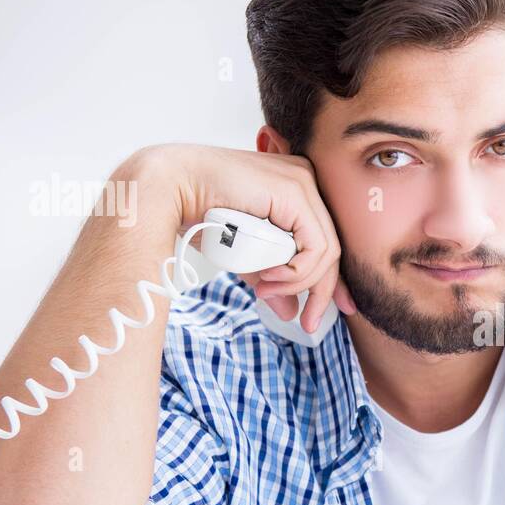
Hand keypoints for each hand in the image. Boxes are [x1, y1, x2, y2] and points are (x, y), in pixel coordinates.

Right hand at [145, 143, 355, 333]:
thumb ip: (270, 277)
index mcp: (297, 191)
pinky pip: (315, 246)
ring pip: (325, 251)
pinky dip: (296, 271)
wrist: (170, 189)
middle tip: (308, 322)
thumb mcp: (244, 254)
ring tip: (265, 289)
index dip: (334, 282)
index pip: (327, 242)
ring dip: (298, 282)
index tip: (334, 311)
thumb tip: (290, 311)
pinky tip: (270, 277)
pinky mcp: (295, 192)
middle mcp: (305, 182)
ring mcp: (302, 184)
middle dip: (323, 291)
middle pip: (330, 248)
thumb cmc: (199, 214)